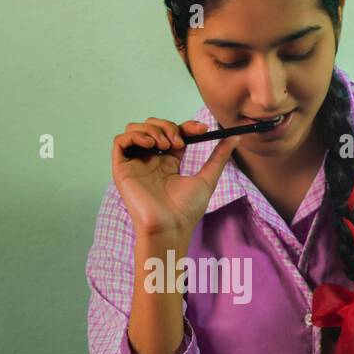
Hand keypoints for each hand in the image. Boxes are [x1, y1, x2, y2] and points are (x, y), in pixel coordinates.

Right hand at [112, 118, 241, 241]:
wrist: (170, 227)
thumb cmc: (186, 211)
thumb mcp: (207, 179)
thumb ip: (218, 157)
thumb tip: (234, 138)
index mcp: (167, 163)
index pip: (172, 133)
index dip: (185, 126)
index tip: (202, 129)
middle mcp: (150, 161)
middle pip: (152, 126)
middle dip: (168, 126)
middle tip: (180, 142)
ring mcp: (135, 164)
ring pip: (135, 129)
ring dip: (152, 129)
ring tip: (165, 145)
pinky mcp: (122, 169)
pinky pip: (120, 141)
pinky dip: (135, 135)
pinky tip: (151, 144)